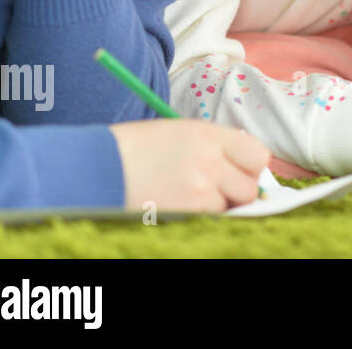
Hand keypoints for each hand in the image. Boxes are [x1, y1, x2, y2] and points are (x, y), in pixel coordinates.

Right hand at [110, 119, 270, 211]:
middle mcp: (210, 159)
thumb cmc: (132, 150)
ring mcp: (200, 187)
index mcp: (208, 134)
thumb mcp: (178, 133)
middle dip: (237, 190)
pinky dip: (200, 217)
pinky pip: (211, 219)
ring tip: (188, 196)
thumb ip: (214, 146)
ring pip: (232, 205)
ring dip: (218, 205)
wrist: (94, 169)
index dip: (250, 166)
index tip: (239, 171)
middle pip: (250, 185)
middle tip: (214, 189)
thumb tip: (243, 166)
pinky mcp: (188, 212)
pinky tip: (178, 206)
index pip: (258, 154)